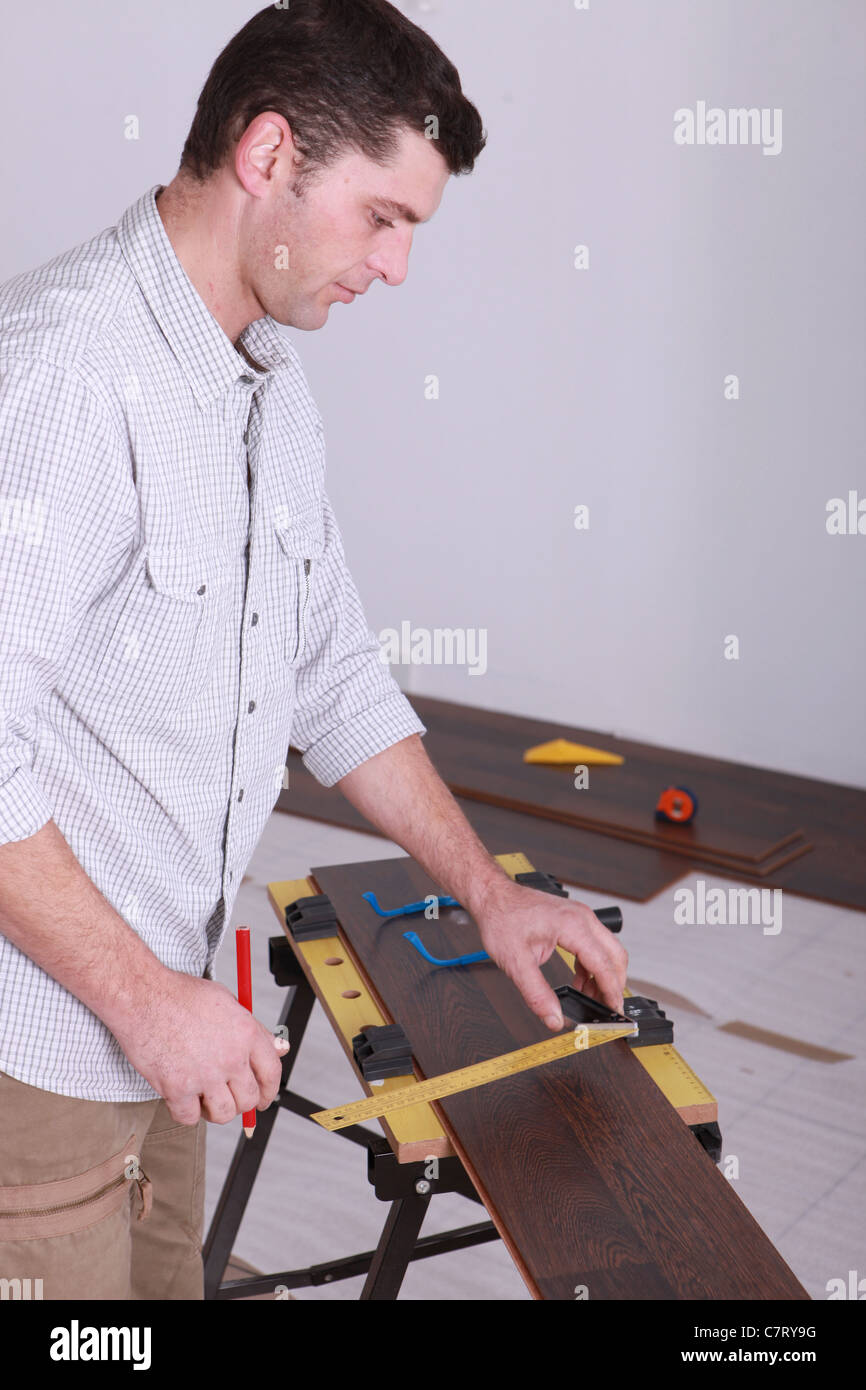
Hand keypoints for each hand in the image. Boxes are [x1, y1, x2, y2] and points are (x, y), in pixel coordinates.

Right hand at [108, 970, 289, 1124]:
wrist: (142, 996)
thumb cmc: (179, 995)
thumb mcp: (226, 1001)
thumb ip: (254, 1030)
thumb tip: (279, 1048)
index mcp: (246, 1033)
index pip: (272, 1073)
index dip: (269, 1091)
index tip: (262, 1099)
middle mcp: (230, 1056)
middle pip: (248, 1099)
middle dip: (240, 1102)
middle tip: (226, 1097)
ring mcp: (205, 1075)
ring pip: (223, 1114)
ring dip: (214, 1110)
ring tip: (203, 1096)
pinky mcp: (177, 1088)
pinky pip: (189, 1118)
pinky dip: (185, 1112)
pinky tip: (181, 1097)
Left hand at [472, 877, 627, 1028]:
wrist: (493, 896)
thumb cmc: (501, 918)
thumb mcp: (516, 962)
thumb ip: (537, 994)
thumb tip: (553, 1018)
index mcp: (572, 926)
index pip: (604, 964)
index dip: (612, 991)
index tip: (614, 1011)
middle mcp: (582, 918)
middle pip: (615, 955)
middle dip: (614, 984)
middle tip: (605, 1008)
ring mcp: (580, 916)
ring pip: (608, 949)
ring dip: (603, 975)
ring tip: (589, 997)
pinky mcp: (575, 919)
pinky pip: (595, 944)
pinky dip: (593, 965)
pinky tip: (580, 981)